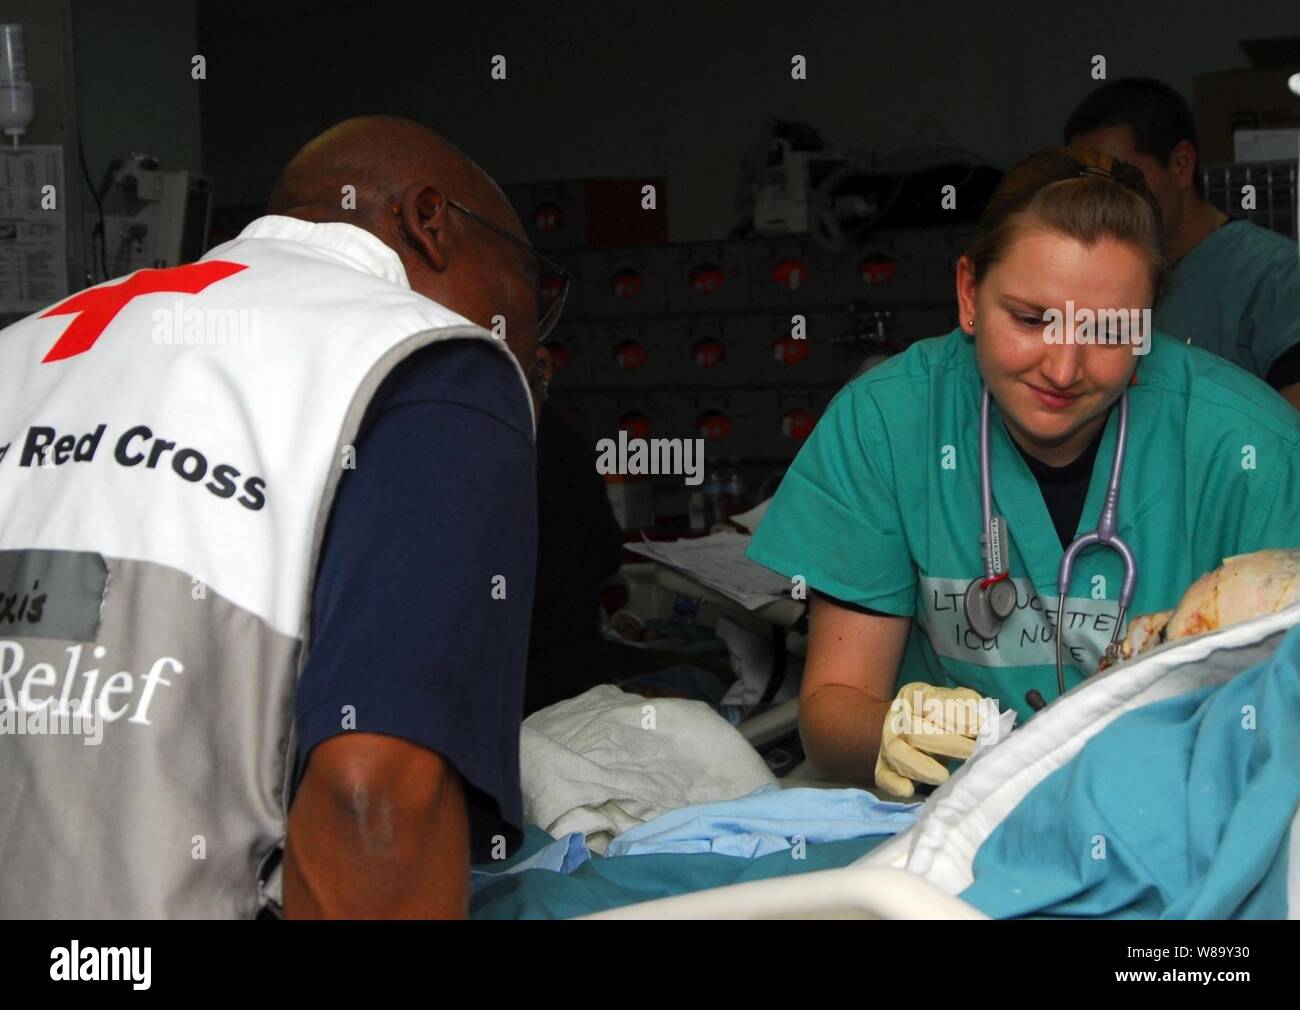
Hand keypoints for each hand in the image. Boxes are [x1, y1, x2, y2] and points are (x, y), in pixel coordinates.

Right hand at [873, 682, 986, 798]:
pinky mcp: (883, 768)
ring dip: (922, 766)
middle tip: (974, 753)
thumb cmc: (939, 715)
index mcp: (913, 696)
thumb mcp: (955, 700)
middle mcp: (896, 718)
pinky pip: (884, 776)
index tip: (982, 729)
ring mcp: (888, 744)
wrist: (905, 726)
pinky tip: (909, 789)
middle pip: (915, 730)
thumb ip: (970, 706)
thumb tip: (986, 720)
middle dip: (948, 744)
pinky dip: (895, 784)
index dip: (957, 717)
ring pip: (898, 754)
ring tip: (944, 776)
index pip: (931, 703)